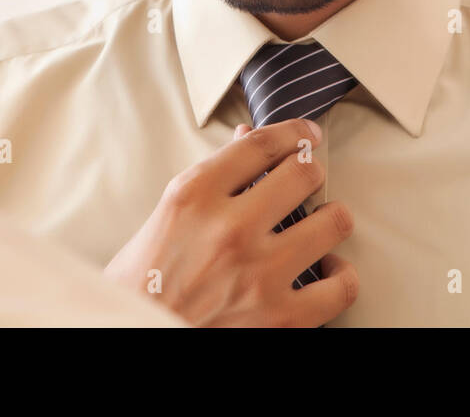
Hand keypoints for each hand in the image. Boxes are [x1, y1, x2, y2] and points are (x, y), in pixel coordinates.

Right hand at [103, 119, 357, 326]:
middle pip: (304, 173)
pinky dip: (340, 276)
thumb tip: (246, 138)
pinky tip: (329, 271)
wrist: (129, 336)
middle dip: (311, 171)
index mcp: (194, 197)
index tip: (306, 134)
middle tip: (310, 178)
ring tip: (324, 223)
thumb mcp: (165, 218)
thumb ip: (210, 178)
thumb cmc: (140, 285)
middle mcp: (230, 230)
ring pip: (333, 222)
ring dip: (332, 218)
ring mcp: (259, 274)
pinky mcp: (280, 318)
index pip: (262, 145)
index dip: (294, 132)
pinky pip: (340, 286)